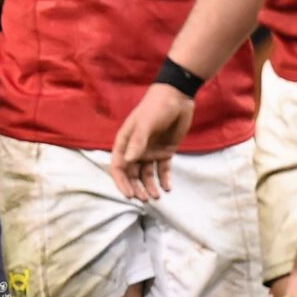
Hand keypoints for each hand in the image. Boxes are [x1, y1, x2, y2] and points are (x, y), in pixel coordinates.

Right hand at [110, 84, 194, 200]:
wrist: (177, 97)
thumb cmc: (156, 107)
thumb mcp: (146, 123)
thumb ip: (137, 141)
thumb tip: (128, 161)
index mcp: (126, 142)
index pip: (119, 166)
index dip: (122, 182)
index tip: (129, 195)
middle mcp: (136, 149)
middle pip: (132, 174)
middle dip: (137, 188)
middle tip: (146, 199)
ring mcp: (150, 151)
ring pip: (147, 174)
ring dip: (150, 187)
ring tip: (157, 197)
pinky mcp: (165, 151)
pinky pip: (163, 169)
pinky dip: (164, 180)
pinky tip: (168, 188)